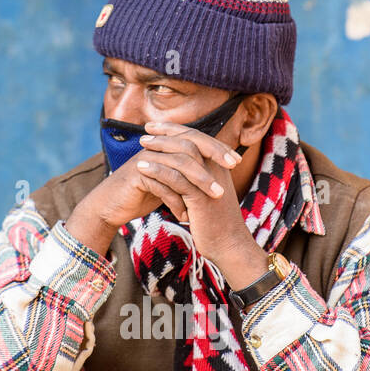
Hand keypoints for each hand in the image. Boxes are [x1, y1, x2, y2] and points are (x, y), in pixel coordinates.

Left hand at [133, 120, 257, 267]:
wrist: (228, 244)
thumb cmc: (215, 221)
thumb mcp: (207, 194)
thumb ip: (198, 178)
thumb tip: (181, 167)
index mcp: (219, 165)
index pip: (196, 137)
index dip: (175, 130)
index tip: (155, 126)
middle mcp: (217, 169)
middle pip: (190, 140)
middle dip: (166, 133)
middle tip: (146, 131)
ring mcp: (210, 182)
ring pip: (182, 155)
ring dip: (160, 147)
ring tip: (141, 145)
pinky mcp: (200, 197)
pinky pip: (175, 178)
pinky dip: (157, 170)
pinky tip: (141, 168)